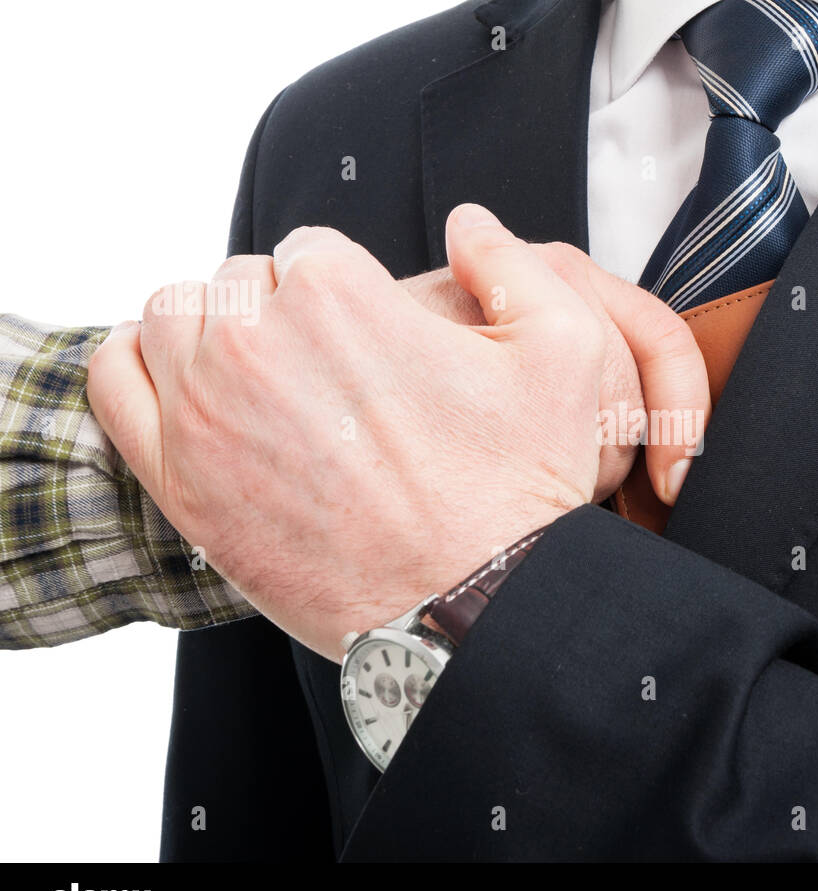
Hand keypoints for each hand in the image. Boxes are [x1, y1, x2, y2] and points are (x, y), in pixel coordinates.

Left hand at [86, 206, 707, 659]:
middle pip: (243, 281)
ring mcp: (205, 408)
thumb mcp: (564, 354)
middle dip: (285, 312)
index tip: (375, 341)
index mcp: (335, 293)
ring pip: (176, 317)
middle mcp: (254, 338)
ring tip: (270, 382)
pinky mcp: (179, 477)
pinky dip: (143, 367)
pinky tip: (192, 389)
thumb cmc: (517, 487)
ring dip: (216, 334)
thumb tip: (467, 223)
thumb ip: (512, 264)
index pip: (311, 250)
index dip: (348, 291)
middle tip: (335, 374)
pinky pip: (118, 380)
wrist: (474, 604)